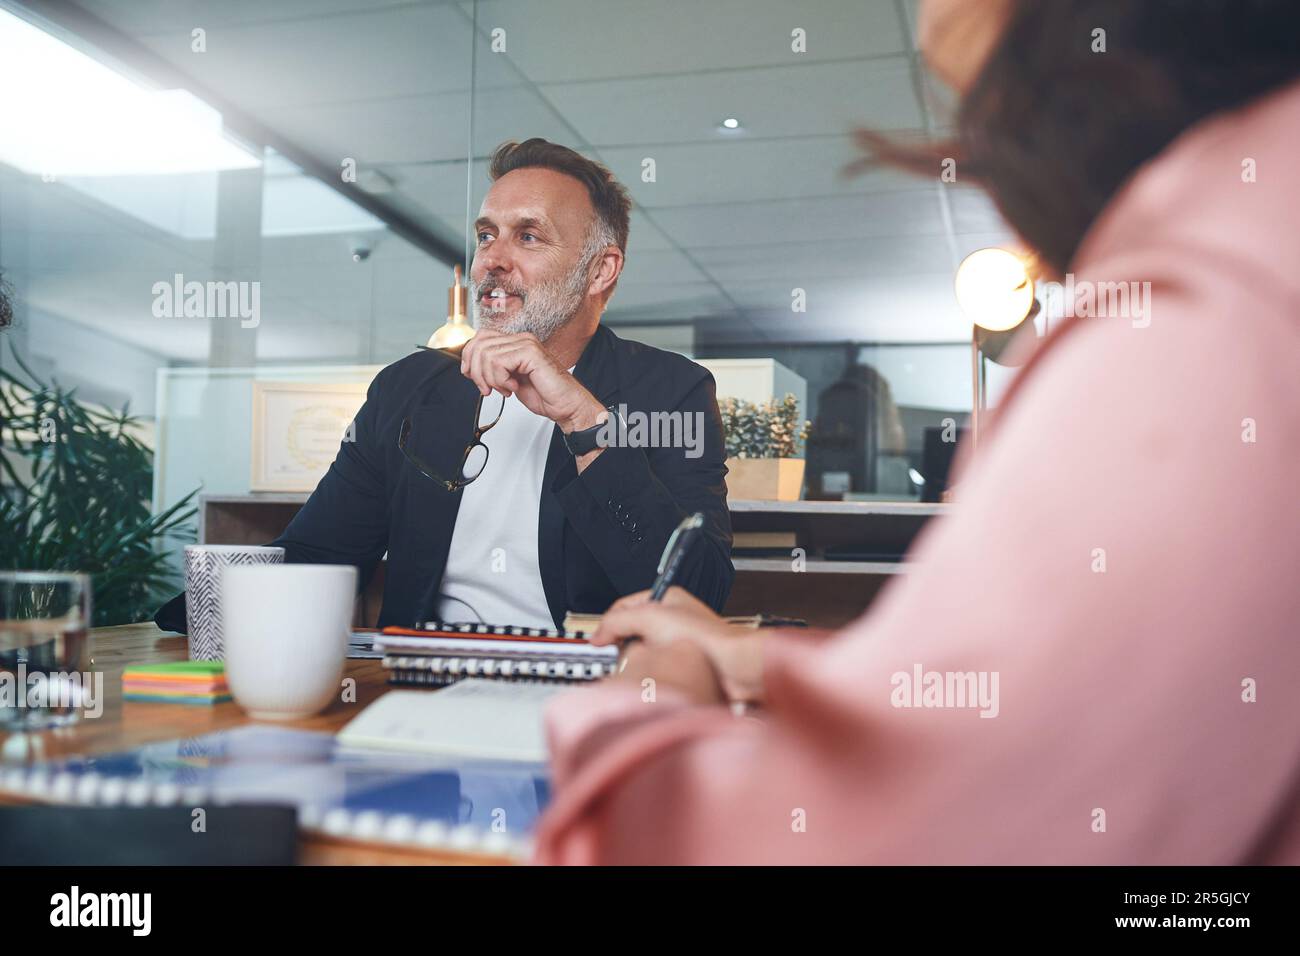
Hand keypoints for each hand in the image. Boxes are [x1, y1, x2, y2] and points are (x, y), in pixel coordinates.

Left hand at [459, 328, 604, 432]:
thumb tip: (471, 365)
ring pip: (487, 353)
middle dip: (477, 370)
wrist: (566, 405)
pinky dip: (500, 379)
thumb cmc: (544, 394)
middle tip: (488, 388)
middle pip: (480, 343)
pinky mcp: (530, 353)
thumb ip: (494, 368)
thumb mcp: (509, 379)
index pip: (481, 337)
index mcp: (516, 342)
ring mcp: (526, 344)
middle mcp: (521, 339)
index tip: (473, 377)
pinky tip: (513, 387)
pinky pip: (499, 361)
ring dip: (490, 378)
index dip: (470, 357)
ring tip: (504, 389)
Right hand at [592, 586, 767, 703]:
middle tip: (614, 655)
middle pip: (633, 629)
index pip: (625, 605)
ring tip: (637, 666)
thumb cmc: (705, 637)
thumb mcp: (649, 618)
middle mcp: (674, 618)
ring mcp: (679, 641)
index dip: (609, 622)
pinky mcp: (685, 663)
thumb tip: (598, 635)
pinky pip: (658, 667)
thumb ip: (618, 622)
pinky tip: (653, 676)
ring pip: (644, 650)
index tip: (598, 641)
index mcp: (668, 599)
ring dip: (638, 659)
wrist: (733, 667)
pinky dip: (652, 672)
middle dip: (623, 642)